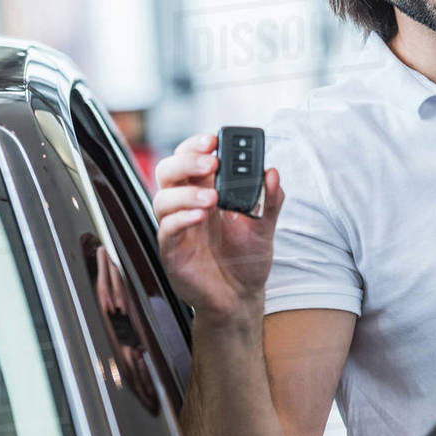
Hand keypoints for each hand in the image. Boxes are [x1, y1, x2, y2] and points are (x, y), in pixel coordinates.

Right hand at [153, 133, 283, 322]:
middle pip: (169, 171)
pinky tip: (199, 216)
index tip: (213, 139)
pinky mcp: (172, 251)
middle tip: (211, 162)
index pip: (192, 158)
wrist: (240, 296)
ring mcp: (177, 227)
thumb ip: (270, 200)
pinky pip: (167, 230)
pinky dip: (181, 219)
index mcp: (206, 190)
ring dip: (186, 193)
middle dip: (187, 161)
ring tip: (212, 198)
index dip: (197, 145)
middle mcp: (187, 204)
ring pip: (163, 198)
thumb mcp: (265, 225)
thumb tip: (273, 172)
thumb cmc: (246, 256)